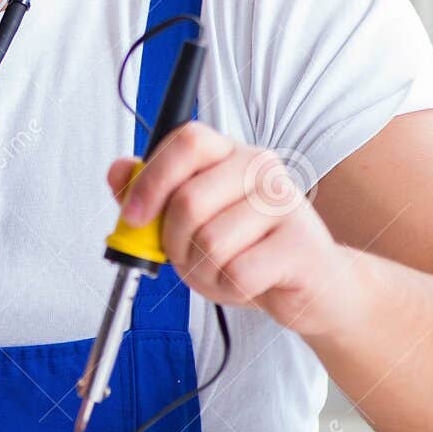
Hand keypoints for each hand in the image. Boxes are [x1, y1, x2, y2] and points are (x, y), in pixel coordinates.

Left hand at [105, 122, 358, 337]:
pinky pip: (237, 273)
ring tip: (223, 272)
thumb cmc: (247, 251)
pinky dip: (229, 290)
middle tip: (187, 257)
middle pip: (188, 200)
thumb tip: (119, 170)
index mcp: (230, 155)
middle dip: (173, 243)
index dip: (151, 179)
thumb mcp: (191, 223)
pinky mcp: (301, 246)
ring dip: (203, 272)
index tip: (133, 216)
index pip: (186, 141)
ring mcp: (286, 204)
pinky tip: (247, 285)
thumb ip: (152, 196)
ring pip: (210, 242)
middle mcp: (261, 169)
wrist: (314, 288)